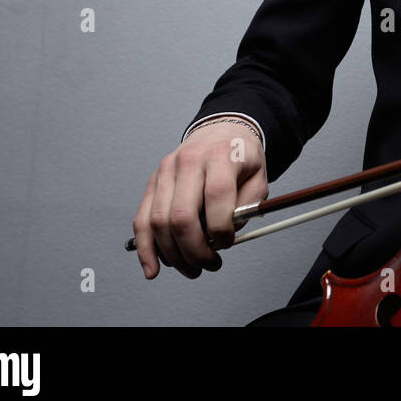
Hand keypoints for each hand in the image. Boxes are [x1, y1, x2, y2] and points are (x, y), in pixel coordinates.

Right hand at [132, 121, 267, 279]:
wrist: (221, 131)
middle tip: (209, 264)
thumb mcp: (259, 176)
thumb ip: (248, 206)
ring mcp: (166, 171)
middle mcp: (189, 161)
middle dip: (195, 250)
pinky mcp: (152, 182)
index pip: (216, 197)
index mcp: (220, 156)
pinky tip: (154, 267)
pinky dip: (146, 248)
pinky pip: (141, 220)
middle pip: (182, 216)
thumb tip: (225, 237)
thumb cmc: (239, 156)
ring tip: (192, 268)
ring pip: (158, 222)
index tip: (228, 243)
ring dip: (173, 255)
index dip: (222, 230)